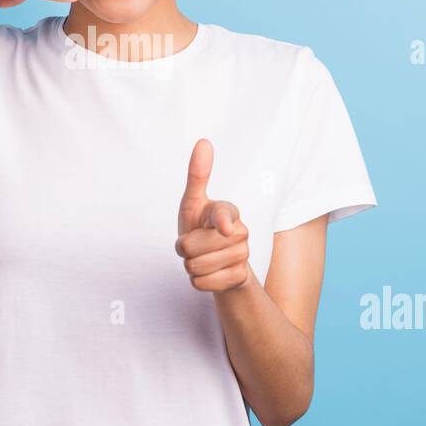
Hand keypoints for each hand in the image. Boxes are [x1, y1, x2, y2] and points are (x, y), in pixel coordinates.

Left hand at [175, 138, 250, 291]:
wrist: (218, 260)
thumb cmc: (200, 226)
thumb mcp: (193, 201)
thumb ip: (198, 174)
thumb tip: (204, 141)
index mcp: (228, 211)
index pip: (224, 215)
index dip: (223, 223)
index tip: (225, 229)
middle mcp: (240, 232)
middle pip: (195, 247)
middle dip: (184, 248)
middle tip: (193, 243)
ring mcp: (242, 255)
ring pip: (198, 266)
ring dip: (190, 265)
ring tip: (200, 257)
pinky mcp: (239, 277)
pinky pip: (204, 283)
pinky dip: (198, 281)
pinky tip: (208, 272)